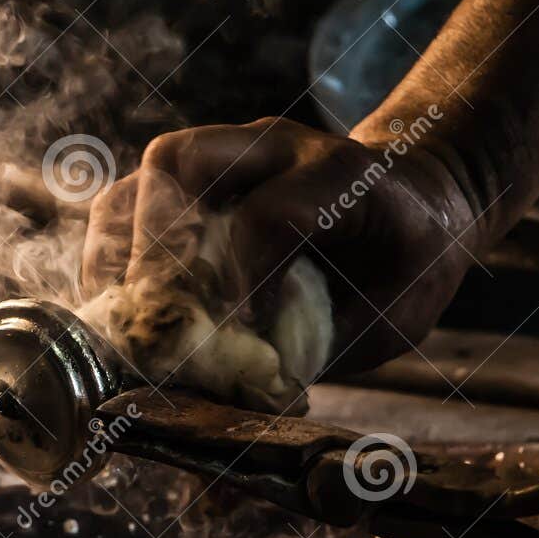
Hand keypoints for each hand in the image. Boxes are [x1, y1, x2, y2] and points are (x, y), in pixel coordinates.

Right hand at [82, 116, 480, 375]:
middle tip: (154, 317)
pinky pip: (143, 187)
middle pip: (180, 164)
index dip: (241, 279)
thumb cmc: (407, 266)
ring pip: (153, 169)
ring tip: (119, 307)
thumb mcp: (392, 317)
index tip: (235, 333)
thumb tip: (241, 391)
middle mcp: (280, 145)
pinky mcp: (209, 167)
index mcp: (343, 178)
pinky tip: (119, 294)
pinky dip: (118, 240)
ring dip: (121, 240)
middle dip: (154, 247)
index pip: (269, 216)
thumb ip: (321, 347)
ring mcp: (238, 147)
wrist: (420, 200)